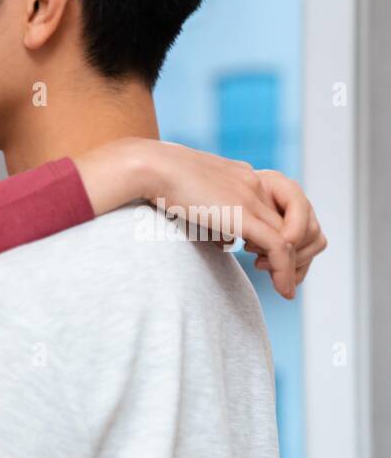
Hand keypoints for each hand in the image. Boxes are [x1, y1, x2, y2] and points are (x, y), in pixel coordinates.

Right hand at [74, 138, 327, 299]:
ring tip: (278, 281)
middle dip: (302, 255)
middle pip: (307, 222)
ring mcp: (253, 197)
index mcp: (249, 178)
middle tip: (277, 273)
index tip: (263, 260)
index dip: (291, 239)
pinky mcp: (243, 214)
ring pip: (300, 236)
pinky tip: (283, 290)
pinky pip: (281, 246)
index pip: (293, 209)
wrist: (150, 167)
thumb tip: (227, 245)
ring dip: (296, 265)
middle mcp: (259, 184)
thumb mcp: (197, 200)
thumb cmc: (161, 184)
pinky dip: (286, 271)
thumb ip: (219, 220)